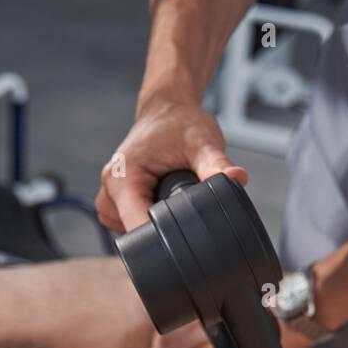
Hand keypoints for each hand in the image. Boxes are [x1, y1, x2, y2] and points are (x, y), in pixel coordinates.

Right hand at [95, 100, 247, 232]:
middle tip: (184, 198)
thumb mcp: (202, 142)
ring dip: (160, 223)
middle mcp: (109, 193)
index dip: (166, 237)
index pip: (139, 230)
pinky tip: (163, 198)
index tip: (189, 232)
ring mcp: (110, 202)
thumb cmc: (180, 123)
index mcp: (121, 179)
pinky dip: (154, 219)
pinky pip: (136, 228)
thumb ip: (217, 165)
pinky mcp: (117, 207)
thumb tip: (237, 179)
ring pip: (137, 236)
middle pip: (138, 237)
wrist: (166, 111)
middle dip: (167, 228)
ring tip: (172, 192)